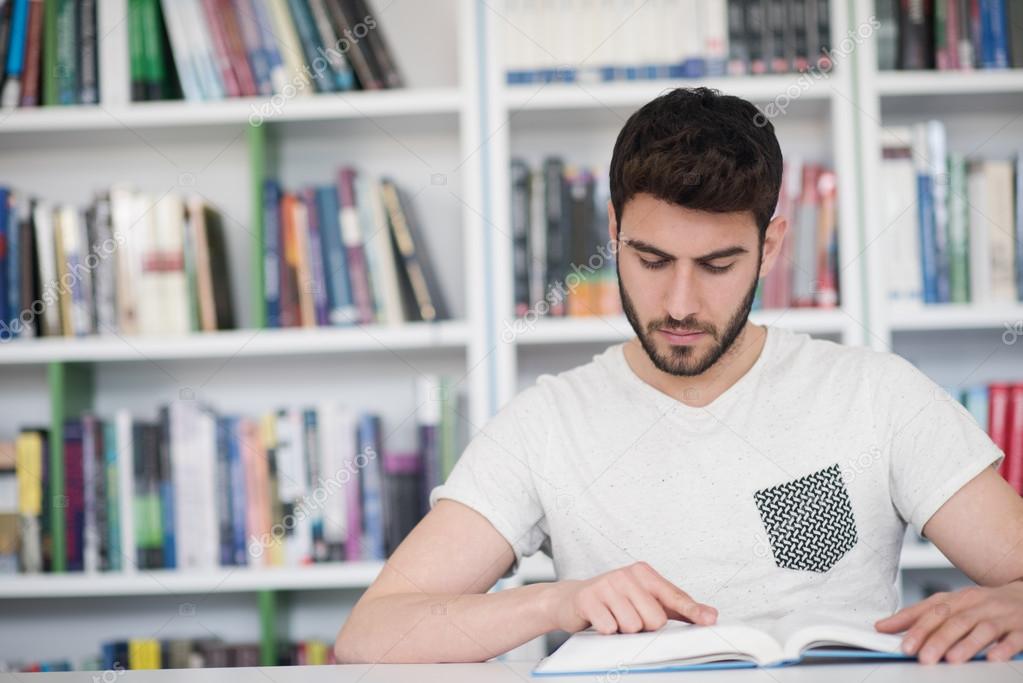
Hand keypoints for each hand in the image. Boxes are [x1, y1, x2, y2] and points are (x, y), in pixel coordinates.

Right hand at [545, 561, 717, 634]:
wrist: (571, 599)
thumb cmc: (614, 600)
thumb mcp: (645, 599)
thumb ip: (677, 608)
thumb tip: (709, 615)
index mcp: (644, 573)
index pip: (674, 596)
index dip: (693, 611)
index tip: (709, 620)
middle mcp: (626, 575)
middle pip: (655, 619)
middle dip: (643, 627)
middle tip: (628, 616)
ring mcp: (606, 584)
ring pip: (633, 626)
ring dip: (624, 630)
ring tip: (614, 617)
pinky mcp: (589, 598)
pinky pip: (610, 628)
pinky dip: (606, 630)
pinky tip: (600, 619)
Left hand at [874, 582, 1022, 663]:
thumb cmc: (983, 604)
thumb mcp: (951, 604)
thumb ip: (919, 615)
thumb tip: (885, 626)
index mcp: (959, 598)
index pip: (933, 610)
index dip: (915, 625)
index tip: (899, 641)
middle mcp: (978, 604)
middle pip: (955, 620)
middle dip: (937, 639)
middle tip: (922, 656)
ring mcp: (1001, 616)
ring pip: (982, 628)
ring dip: (966, 644)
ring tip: (951, 659)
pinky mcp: (1022, 629)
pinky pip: (1013, 639)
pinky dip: (1003, 648)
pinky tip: (992, 658)